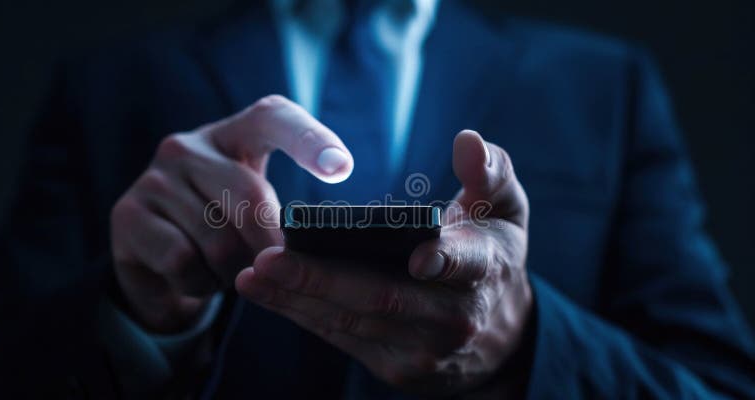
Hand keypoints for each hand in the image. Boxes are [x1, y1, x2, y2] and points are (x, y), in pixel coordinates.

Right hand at [110, 95, 353, 332]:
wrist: (158, 258)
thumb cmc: (225, 226)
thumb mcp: (257, 207)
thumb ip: (281, 213)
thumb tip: (308, 246)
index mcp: (234, 134)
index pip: (273, 118)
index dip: (308, 139)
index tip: (341, 168)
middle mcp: (188, 145)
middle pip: (250, 198)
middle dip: (270, 247)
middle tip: (275, 269)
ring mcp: (154, 177)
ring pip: (218, 241)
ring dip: (234, 272)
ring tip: (227, 268)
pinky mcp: (127, 214)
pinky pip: (184, 261)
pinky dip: (201, 282)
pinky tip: (197, 276)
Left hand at [236, 130, 531, 395]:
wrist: (500, 340)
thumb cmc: (495, 257)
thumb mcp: (506, 212)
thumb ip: (490, 173)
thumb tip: (467, 140)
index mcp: (487, 270)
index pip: (466, 265)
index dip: (444, 261)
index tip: (417, 256)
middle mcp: (454, 318)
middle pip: (385, 299)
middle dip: (324, 281)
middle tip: (269, 259)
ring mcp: (424, 351)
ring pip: (354, 323)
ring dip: (298, 300)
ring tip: (253, 275)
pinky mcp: (396, 369)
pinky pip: (343, 339)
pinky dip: (302, 315)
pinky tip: (267, 292)